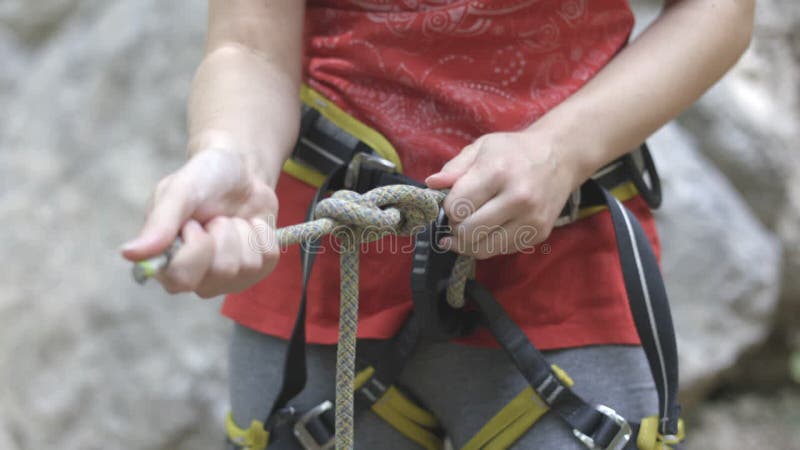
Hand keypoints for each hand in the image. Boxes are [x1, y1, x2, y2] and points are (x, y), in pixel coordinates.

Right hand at [120, 148, 279, 297]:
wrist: (240, 170)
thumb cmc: (203, 179)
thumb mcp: (179, 191)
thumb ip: (159, 222)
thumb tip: (130, 254)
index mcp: (166, 262)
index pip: (181, 279)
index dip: (196, 247)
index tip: (194, 221)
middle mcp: (196, 278)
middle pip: (222, 271)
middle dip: (223, 233)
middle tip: (213, 218)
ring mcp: (228, 278)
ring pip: (247, 265)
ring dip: (241, 231)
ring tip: (229, 219)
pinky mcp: (256, 270)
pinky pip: (268, 258)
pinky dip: (262, 233)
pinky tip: (249, 224)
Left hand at [425, 129, 578, 258]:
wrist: (560, 157)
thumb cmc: (514, 151)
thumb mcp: (482, 148)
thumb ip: (454, 168)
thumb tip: (431, 183)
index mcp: (498, 172)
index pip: (457, 207)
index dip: (448, 208)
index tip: (451, 203)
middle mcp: (518, 197)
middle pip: (468, 232)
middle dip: (455, 228)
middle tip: (457, 219)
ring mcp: (531, 218)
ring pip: (484, 248)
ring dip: (468, 242)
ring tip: (466, 229)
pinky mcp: (539, 233)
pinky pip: (502, 250)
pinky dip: (489, 243)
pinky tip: (489, 228)